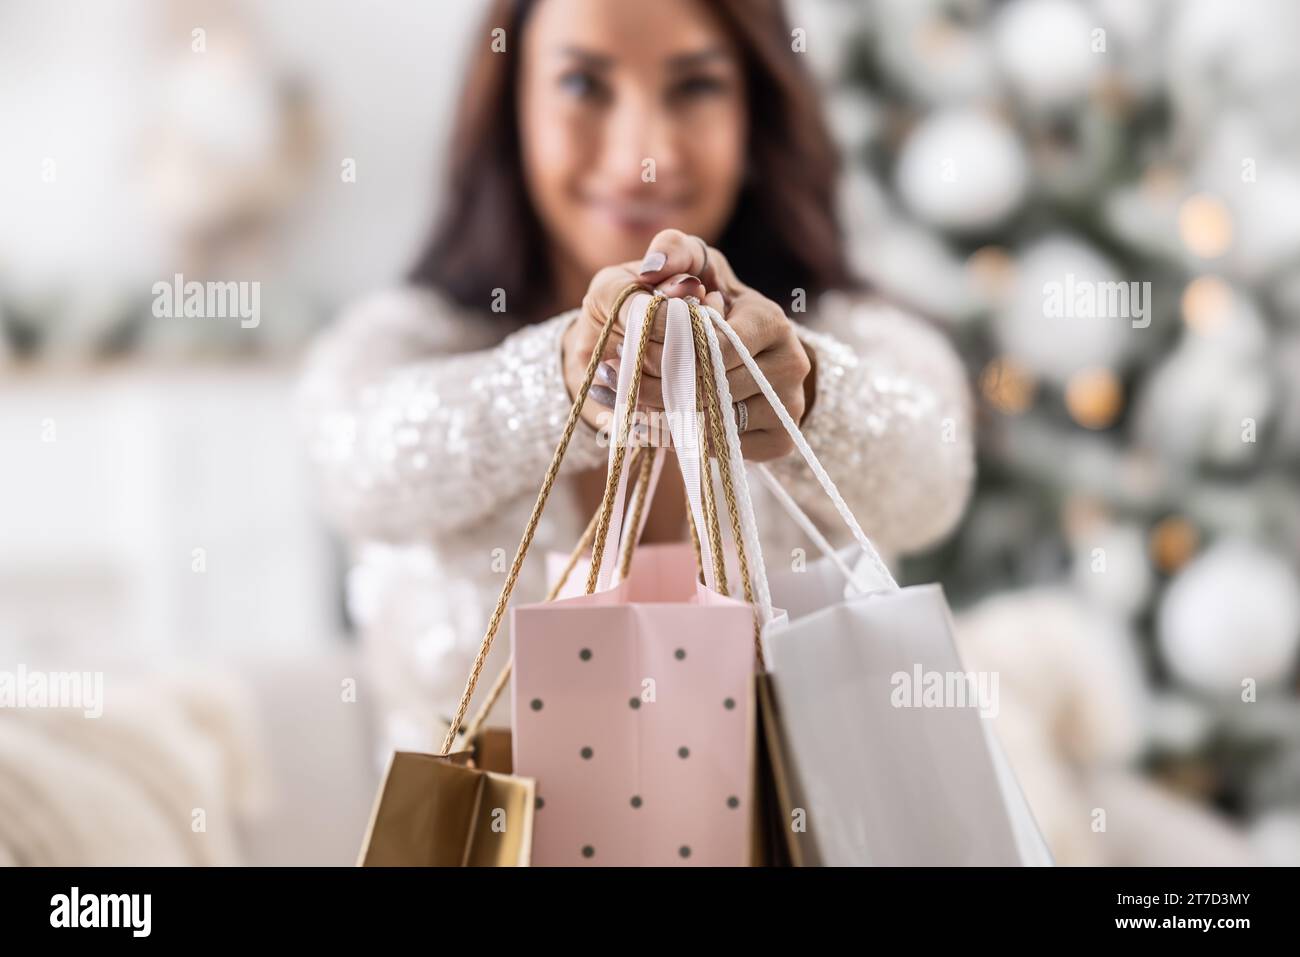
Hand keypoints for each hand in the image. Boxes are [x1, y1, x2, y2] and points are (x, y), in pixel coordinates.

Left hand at [562, 229, 814, 460]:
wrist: (732, 354)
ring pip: (716, 421)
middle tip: (615, 377)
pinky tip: (661, 421)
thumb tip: (654, 266)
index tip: (628, 347)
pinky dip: (685, 440)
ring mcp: (790, 405)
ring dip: (663, 414)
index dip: (667, 349)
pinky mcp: (781, 441)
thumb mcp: (693, 266)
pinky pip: (725, 449)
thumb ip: (674, 250)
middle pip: (713, 386)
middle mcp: (791, 363)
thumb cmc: (706, 304)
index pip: (714, 346)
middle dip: (657, 383)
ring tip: (628, 398)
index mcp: (770, 320)